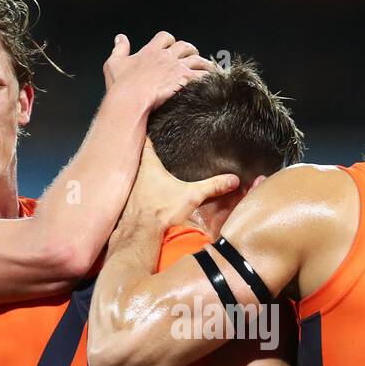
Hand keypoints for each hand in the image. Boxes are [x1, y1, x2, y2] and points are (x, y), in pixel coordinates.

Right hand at [104, 31, 215, 110]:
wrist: (130, 99)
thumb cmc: (121, 85)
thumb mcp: (113, 63)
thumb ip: (119, 49)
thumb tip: (120, 37)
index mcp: (150, 51)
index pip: (164, 37)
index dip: (170, 41)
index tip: (171, 46)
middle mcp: (166, 56)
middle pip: (184, 46)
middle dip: (190, 50)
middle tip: (192, 56)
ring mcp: (177, 67)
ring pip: (197, 59)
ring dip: (203, 63)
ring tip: (208, 69)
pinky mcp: (185, 79)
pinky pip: (202, 75)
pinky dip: (209, 77)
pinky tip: (213, 81)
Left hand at [123, 139, 238, 232]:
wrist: (141, 234)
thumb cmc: (161, 210)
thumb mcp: (192, 196)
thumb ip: (213, 186)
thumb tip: (233, 180)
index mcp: (149, 165)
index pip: (146, 141)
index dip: (151, 136)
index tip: (157, 131)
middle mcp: (136, 174)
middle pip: (140, 157)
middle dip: (150, 155)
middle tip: (162, 151)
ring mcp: (131, 188)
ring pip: (137, 175)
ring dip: (145, 174)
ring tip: (157, 172)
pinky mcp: (130, 203)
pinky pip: (136, 192)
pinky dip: (142, 191)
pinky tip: (151, 195)